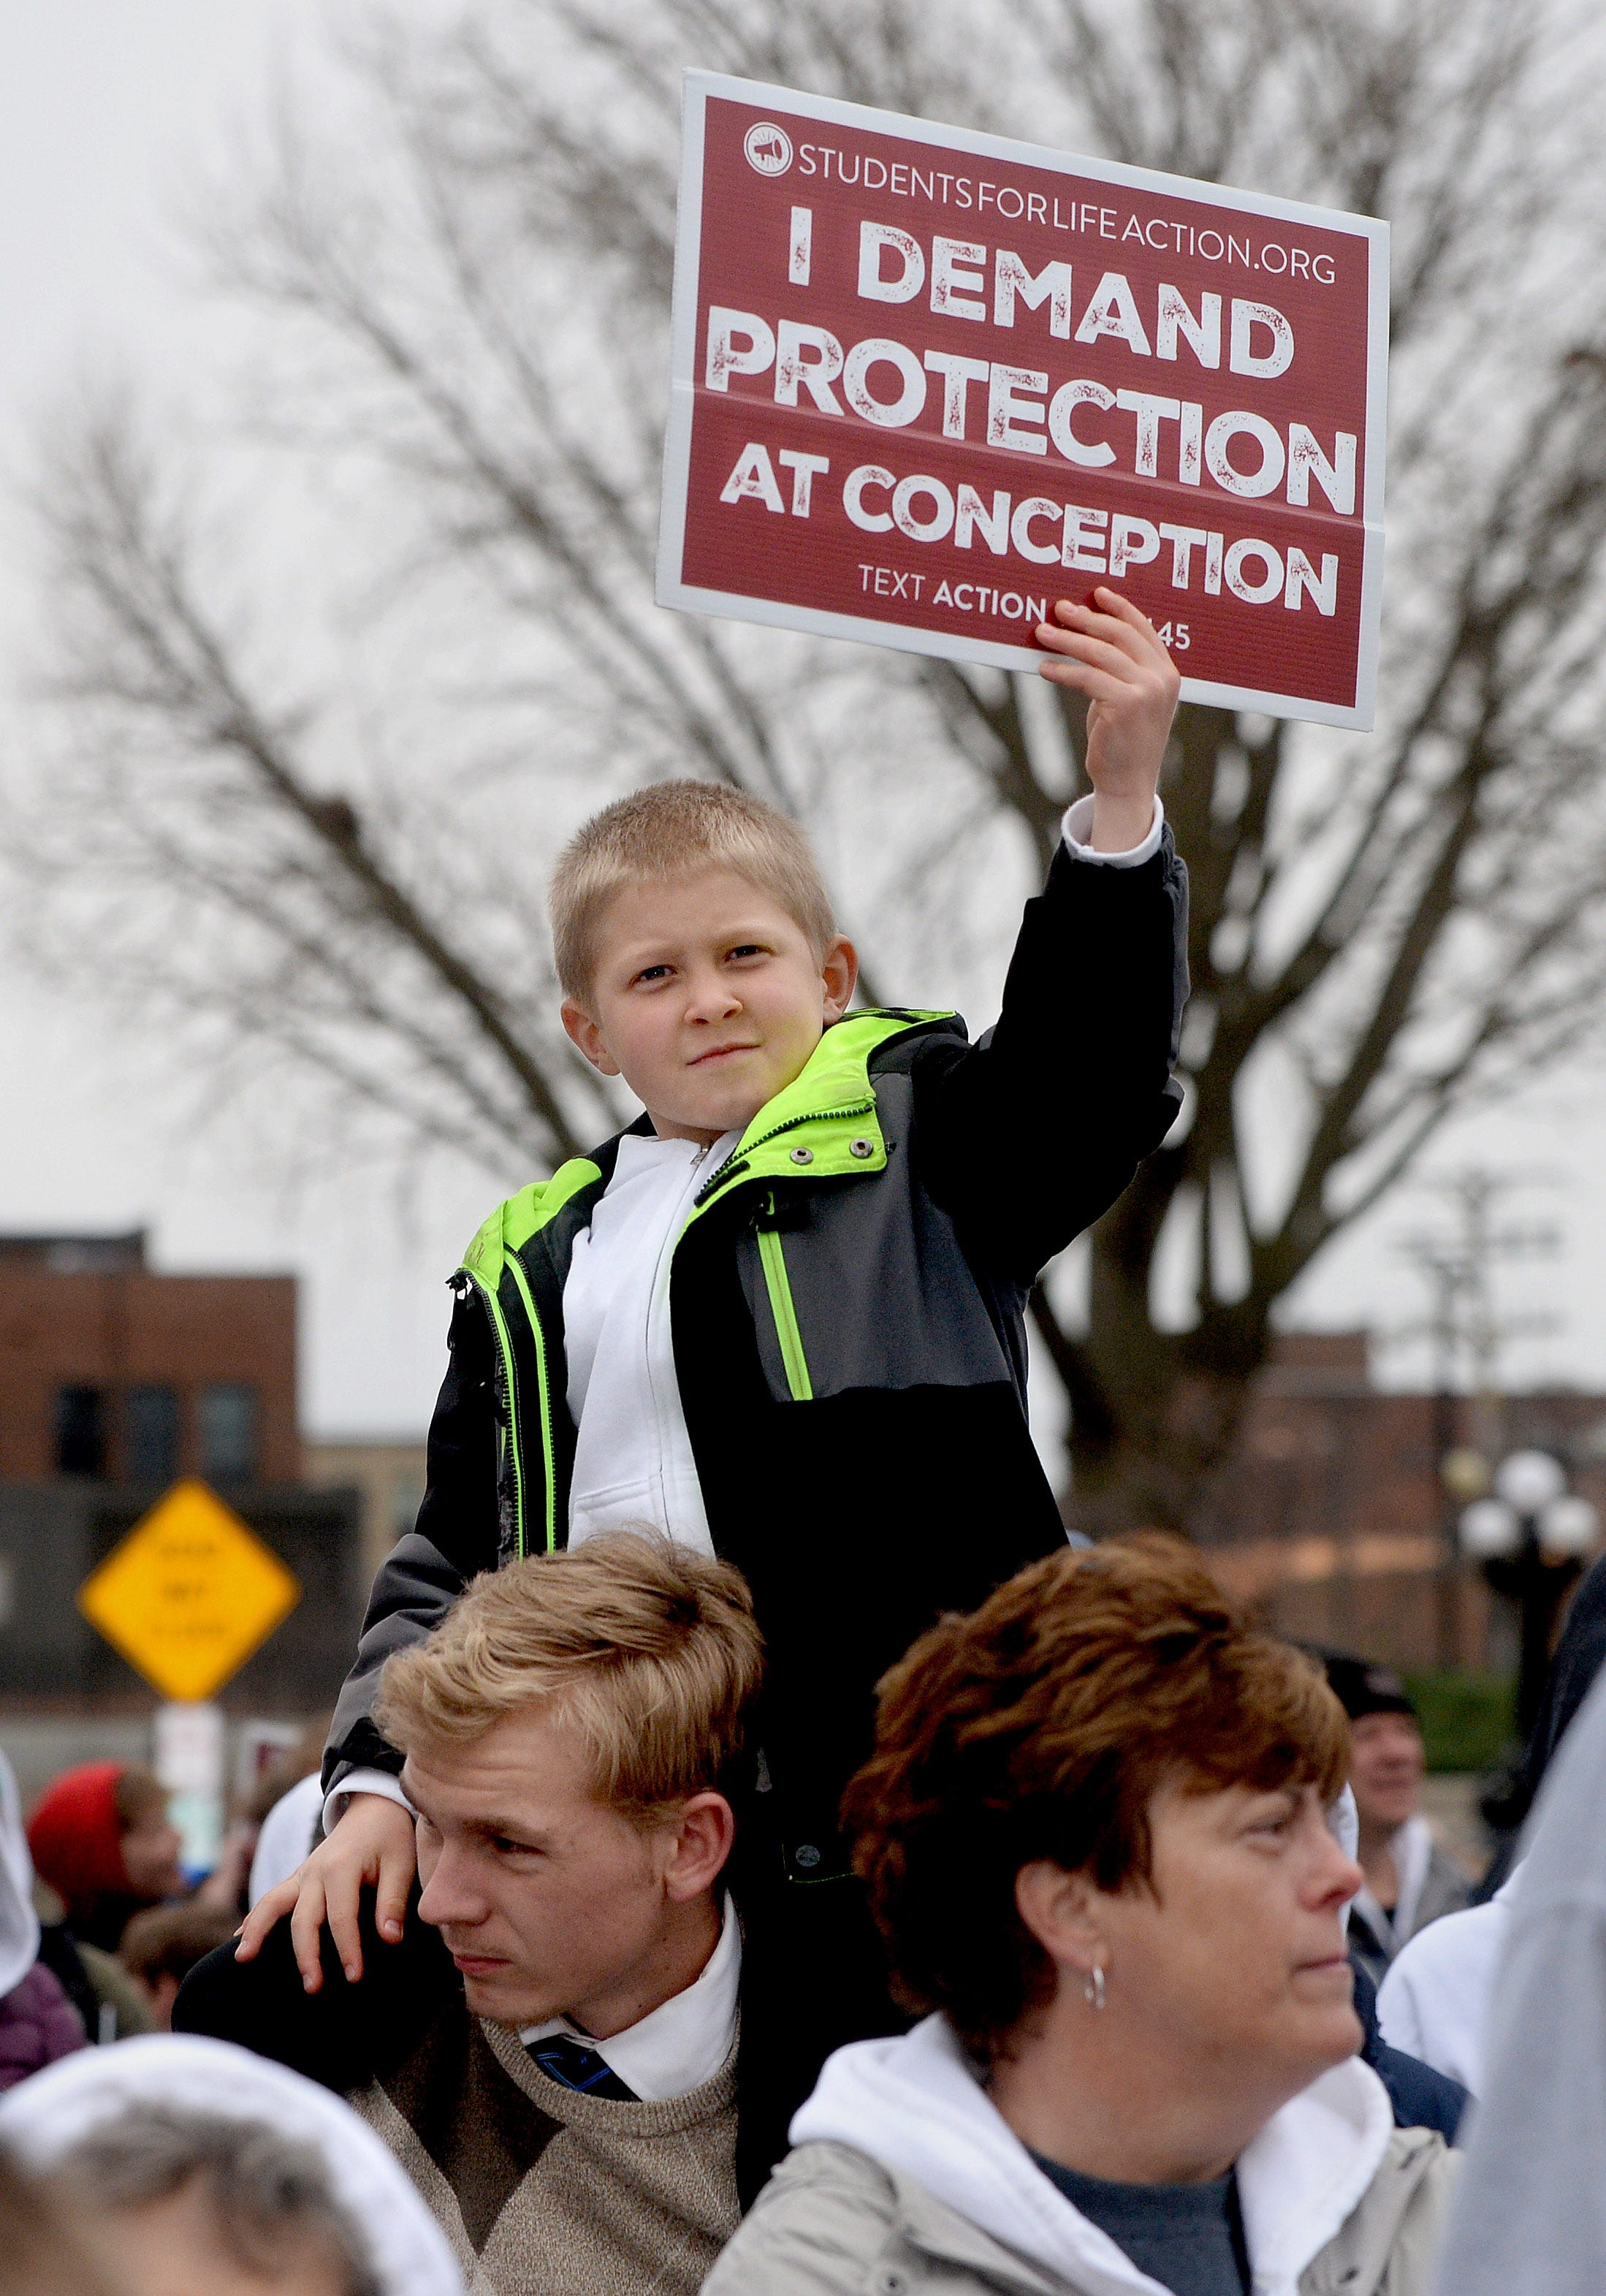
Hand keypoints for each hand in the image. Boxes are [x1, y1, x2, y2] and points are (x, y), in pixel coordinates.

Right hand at [233, 1791, 416, 1993]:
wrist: (374, 1808)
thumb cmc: (391, 1838)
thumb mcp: (402, 1863)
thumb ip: (393, 1901)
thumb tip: (390, 1939)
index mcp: (342, 1867)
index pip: (341, 1917)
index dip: (347, 1949)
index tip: (354, 1976)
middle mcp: (315, 1872)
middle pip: (303, 1918)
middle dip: (306, 1955)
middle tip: (313, 1988)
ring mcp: (301, 1874)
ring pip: (272, 1904)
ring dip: (258, 1932)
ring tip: (243, 1960)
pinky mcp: (297, 1879)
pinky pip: (270, 1899)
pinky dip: (254, 1919)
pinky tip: (240, 1940)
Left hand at [1035, 588, 1179, 851]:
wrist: (1128, 783)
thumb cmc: (1124, 740)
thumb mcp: (1129, 698)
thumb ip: (1121, 668)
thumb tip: (1088, 635)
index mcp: (1168, 672)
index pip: (1142, 629)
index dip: (1119, 608)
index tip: (1095, 594)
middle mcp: (1162, 678)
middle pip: (1120, 634)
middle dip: (1086, 618)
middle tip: (1059, 609)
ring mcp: (1147, 690)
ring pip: (1100, 652)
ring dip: (1067, 640)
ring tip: (1042, 632)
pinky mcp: (1125, 704)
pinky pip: (1087, 677)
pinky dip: (1062, 670)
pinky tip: (1045, 668)